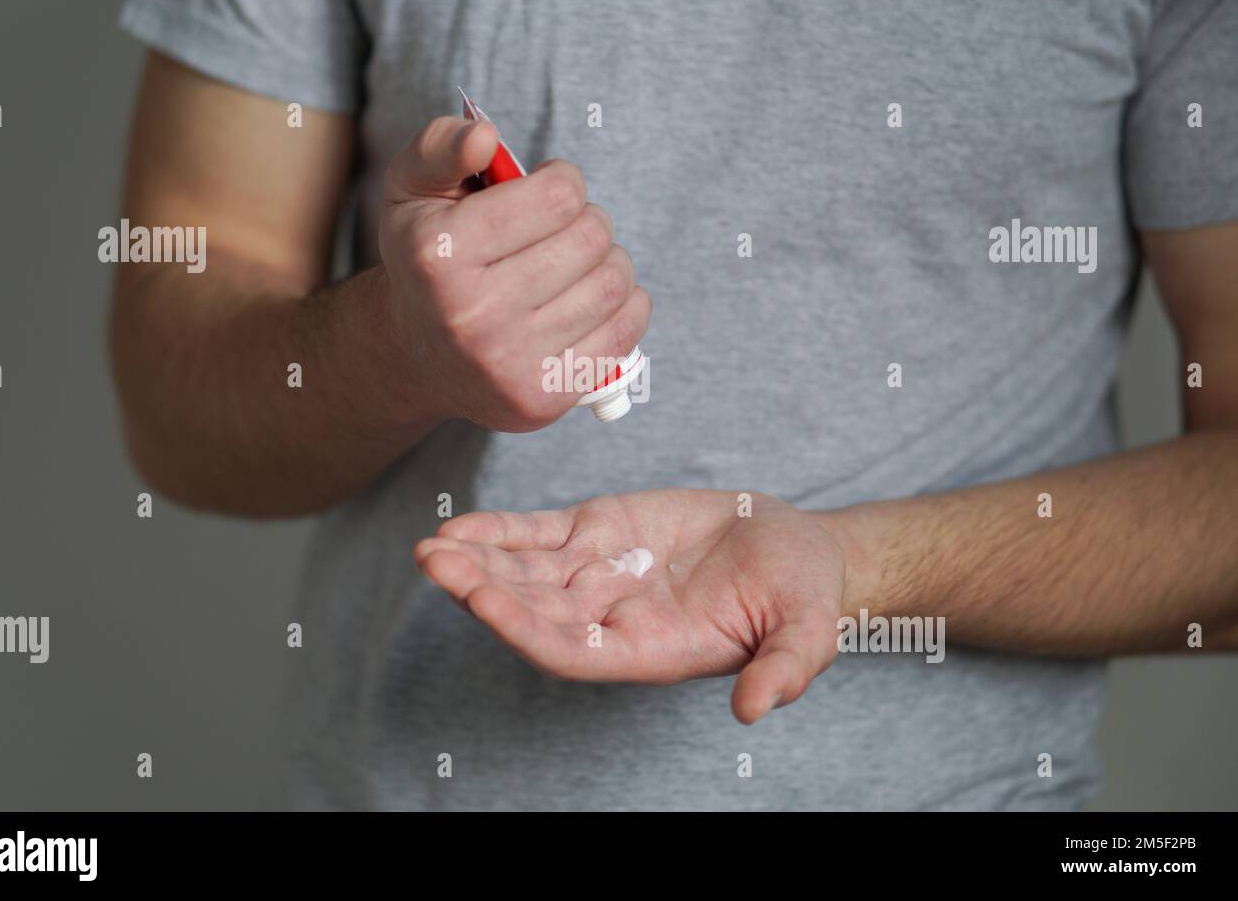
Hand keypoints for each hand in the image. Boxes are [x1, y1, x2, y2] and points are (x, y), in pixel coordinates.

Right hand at [379, 117, 651, 431]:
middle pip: (592, 236)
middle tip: (563, 231)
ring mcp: (508, 363)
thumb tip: (486, 137)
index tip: (548, 192)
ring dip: (609, 261)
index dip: (563, 181)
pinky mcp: (542, 398)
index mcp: (439, 254)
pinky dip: (625, 305)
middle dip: (587, 221)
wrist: (417, 356)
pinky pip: (627, 331)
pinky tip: (591, 299)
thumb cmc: (429, 260)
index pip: (560, 195)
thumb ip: (441, 146)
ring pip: (614, 282)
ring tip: (578, 264)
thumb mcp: (412, 190)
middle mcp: (471, 314)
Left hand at [414, 490, 848, 722]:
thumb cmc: (803, 595)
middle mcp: (613, 616)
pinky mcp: (599, 530)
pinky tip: (459, 527)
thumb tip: (753, 711)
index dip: (528, 630)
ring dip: (477, 561)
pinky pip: (537, 534)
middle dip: (483, 589)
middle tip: (435, 564)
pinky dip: (499, 530)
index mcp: (651, 649)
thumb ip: (783, 669)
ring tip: (430, 549)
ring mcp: (600, 572)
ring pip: (525, 571)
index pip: (575, 651)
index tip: (486, 603)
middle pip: (535, 610)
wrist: (794, 546)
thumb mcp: (807, 632)